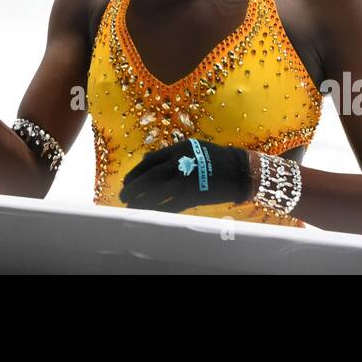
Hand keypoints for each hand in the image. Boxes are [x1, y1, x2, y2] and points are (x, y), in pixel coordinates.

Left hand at [119, 138, 251, 211]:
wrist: (238, 170)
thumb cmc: (214, 157)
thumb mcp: (191, 146)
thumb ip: (170, 153)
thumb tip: (147, 160)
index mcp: (178, 149)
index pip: (149, 161)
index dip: (135, 172)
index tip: (126, 180)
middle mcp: (180, 164)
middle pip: (149, 178)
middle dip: (133, 188)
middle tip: (123, 195)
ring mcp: (186, 181)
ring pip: (156, 193)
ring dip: (141, 202)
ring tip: (131, 207)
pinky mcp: (193, 196)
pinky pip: (170, 206)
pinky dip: (157, 211)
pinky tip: (149, 214)